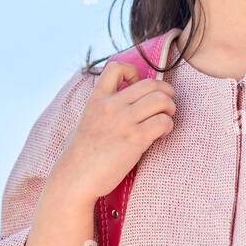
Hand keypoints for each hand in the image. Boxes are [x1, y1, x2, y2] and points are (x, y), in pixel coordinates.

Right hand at [50, 61, 176, 202]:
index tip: (137, 87)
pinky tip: (161, 135)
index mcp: (97, 99)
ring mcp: (123, 121)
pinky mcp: (135, 139)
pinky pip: (164, 121)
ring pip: (162, 100)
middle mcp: (111, 105)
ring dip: (170, 109)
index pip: (116, 67)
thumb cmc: (81, 154)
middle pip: (151, 83)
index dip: (134, 72)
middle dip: (165, 93)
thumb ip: (103, 108)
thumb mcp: (87, 120)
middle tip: (164, 107)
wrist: (75, 178)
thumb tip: (122, 104)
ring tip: (164, 120)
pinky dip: (168, 126)